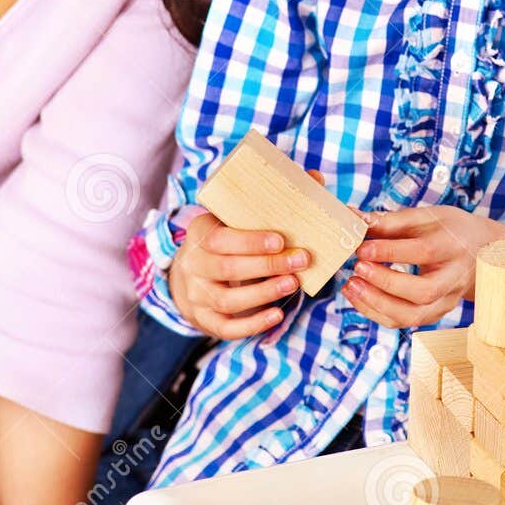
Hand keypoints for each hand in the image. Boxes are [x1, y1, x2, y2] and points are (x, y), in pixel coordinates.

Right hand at [168, 210, 309, 338]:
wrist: (189, 274)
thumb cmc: (225, 240)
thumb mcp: (235, 218)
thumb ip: (271, 201)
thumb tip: (315, 177)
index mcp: (200, 233)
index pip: (221, 238)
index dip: (250, 241)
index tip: (281, 239)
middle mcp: (194, 265)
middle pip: (228, 268)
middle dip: (268, 265)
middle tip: (301, 260)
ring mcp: (196, 295)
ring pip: (228, 299)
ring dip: (263, 293)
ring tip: (293, 284)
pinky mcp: (204, 319)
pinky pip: (226, 327)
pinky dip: (252, 324)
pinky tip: (276, 315)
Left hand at [343, 206, 504, 329]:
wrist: (481, 252)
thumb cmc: (449, 230)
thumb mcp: (427, 217)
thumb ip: (392, 220)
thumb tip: (354, 217)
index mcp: (453, 246)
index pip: (424, 252)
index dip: (390, 252)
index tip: (361, 248)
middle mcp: (454, 278)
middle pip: (423, 291)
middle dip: (386, 283)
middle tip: (357, 268)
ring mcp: (447, 300)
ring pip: (414, 315)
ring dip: (377, 304)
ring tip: (351, 286)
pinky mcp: (436, 313)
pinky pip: (405, 322)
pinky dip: (378, 313)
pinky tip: (359, 297)